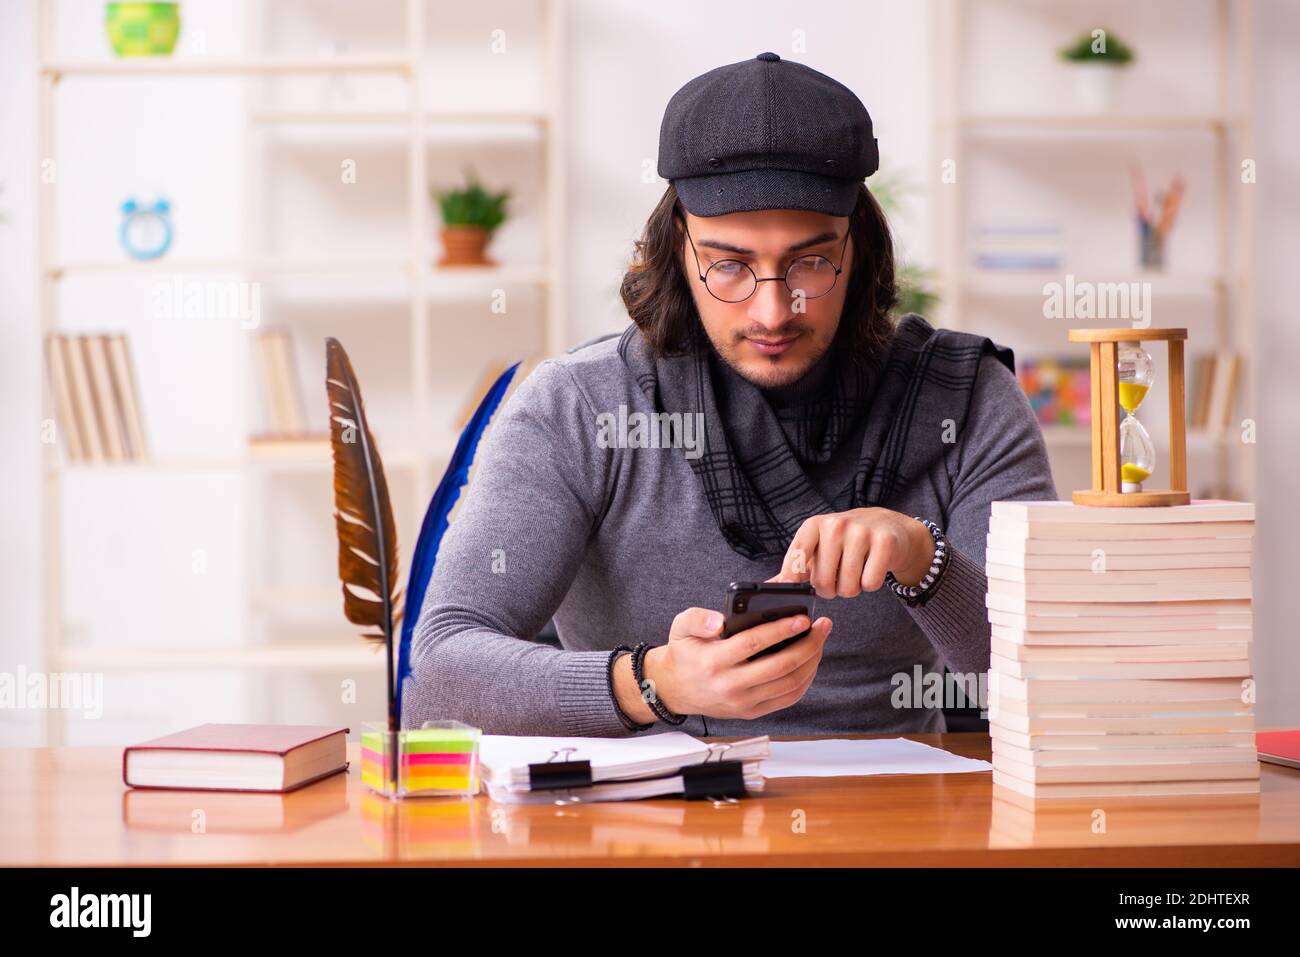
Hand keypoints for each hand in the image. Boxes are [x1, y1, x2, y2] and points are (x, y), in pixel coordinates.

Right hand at [642, 607, 832, 720]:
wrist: (675, 689)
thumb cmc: (685, 653)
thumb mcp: (681, 626)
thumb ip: (698, 618)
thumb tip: (720, 620)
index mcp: (713, 662)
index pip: (753, 644)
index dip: (781, 630)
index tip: (802, 618)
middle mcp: (730, 686)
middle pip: (780, 666)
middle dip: (808, 644)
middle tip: (822, 626)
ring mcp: (743, 702)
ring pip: (789, 683)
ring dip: (811, 660)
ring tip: (820, 640)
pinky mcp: (752, 711)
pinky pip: (787, 697)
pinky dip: (805, 680)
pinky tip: (811, 661)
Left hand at [774, 507, 934, 598]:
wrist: (888, 525)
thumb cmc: (846, 541)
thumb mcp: (819, 545)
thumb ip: (795, 566)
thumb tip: (770, 586)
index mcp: (814, 525)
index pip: (797, 556)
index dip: (792, 577)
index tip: (791, 589)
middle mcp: (836, 525)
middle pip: (823, 581)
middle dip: (830, 590)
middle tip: (837, 579)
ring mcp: (861, 532)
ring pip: (848, 587)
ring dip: (851, 589)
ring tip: (855, 572)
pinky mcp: (884, 542)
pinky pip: (870, 584)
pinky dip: (870, 585)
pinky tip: (871, 568)